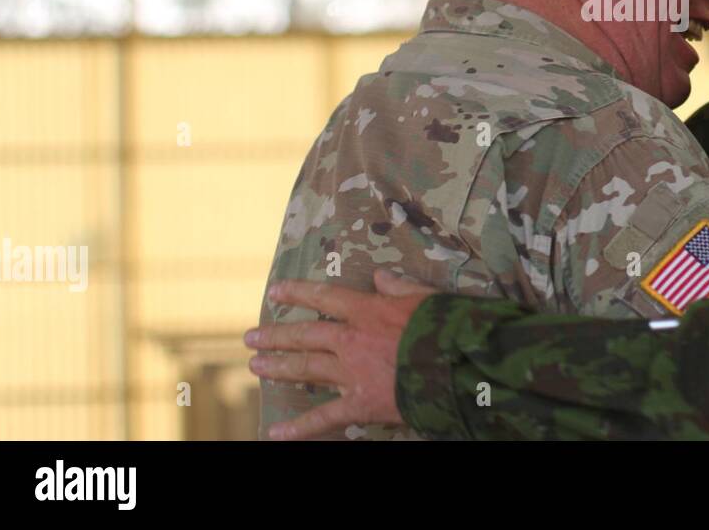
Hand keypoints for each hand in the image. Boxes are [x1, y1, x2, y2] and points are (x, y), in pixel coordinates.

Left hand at [245, 269, 435, 438]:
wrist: (458, 366)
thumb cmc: (446, 327)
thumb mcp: (425, 296)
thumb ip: (399, 286)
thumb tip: (379, 275)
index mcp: (368, 310)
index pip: (325, 297)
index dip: (298, 293)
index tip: (275, 292)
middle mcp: (352, 340)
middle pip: (305, 335)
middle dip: (275, 336)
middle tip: (250, 338)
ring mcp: (353, 373)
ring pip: (307, 369)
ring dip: (279, 368)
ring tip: (256, 366)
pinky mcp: (360, 404)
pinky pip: (324, 417)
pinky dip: (299, 428)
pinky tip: (275, 432)